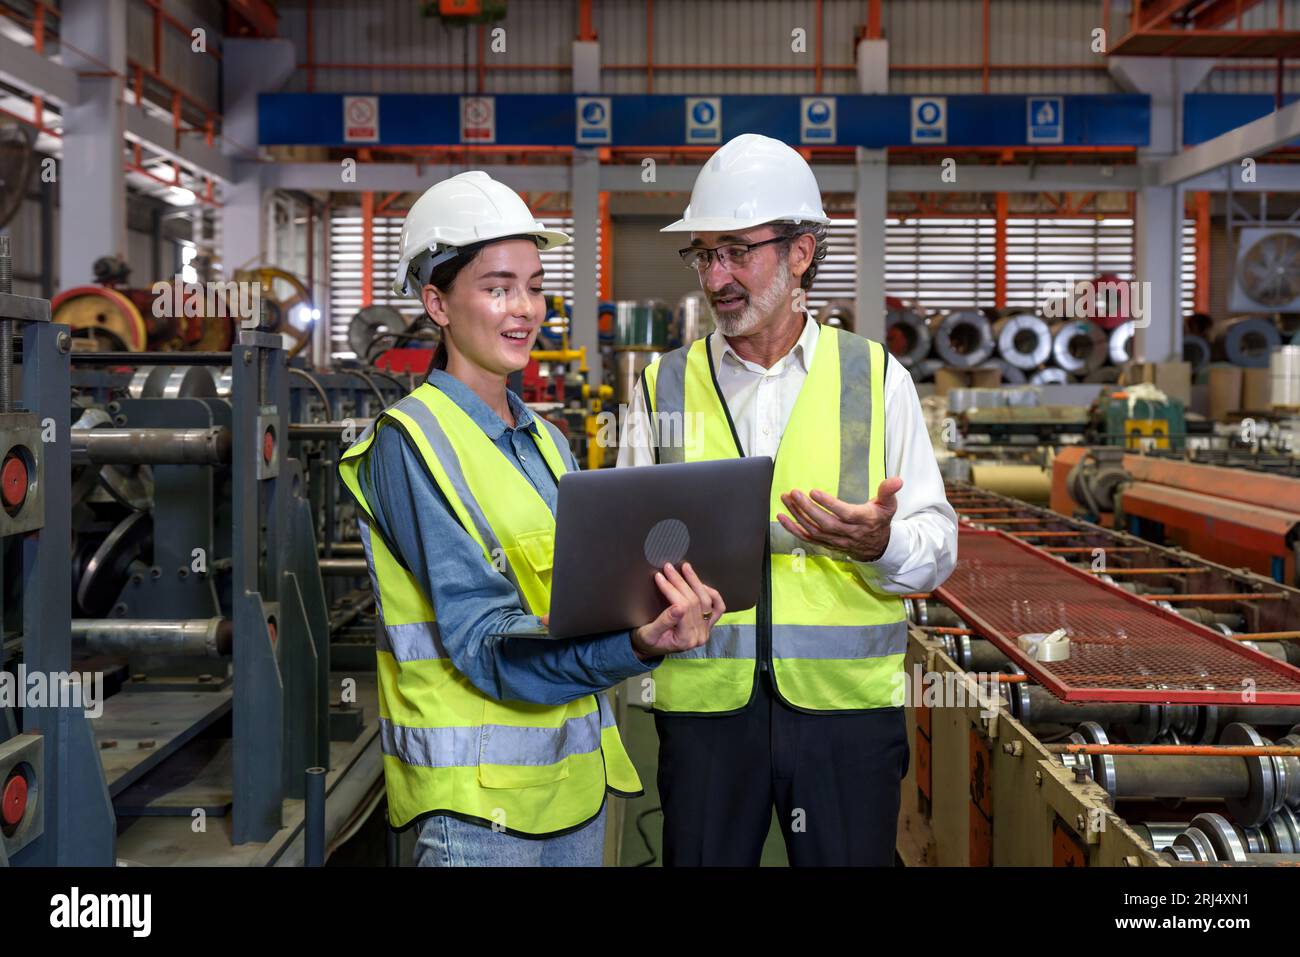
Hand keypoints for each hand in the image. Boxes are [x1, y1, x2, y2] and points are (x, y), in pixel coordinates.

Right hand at [632, 562, 725, 658]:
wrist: (650, 649)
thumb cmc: (647, 642)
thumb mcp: (648, 634)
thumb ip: (663, 622)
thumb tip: (677, 607)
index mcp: (686, 640)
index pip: (683, 608)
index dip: (671, 589)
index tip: (660, 576)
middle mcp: (700, 636)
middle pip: (694, 602)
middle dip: (680, 582)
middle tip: (668, 568)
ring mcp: (706, 630)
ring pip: (707, 601)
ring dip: (695, 582)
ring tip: (684, 568)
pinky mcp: (708, 624)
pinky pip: (717, 607)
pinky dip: (711, 593)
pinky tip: (700, 582)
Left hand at [777, 476, 903, 562]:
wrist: (876, 546)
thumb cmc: (879, 520)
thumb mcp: (888, 505)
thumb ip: (888, 491)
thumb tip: (897, 480)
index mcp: (863, 520)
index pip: (844, 514)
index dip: (829, 504)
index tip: (814, 492)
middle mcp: (848, 532)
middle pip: (825, 523)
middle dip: (807, 509)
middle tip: (793, 493)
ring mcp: (836, 540)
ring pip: (814, 530)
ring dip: (797, 515)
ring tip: (786, 499)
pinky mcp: (826, 543)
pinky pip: (807, 538)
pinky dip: (792, 528)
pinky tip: (781, 517)